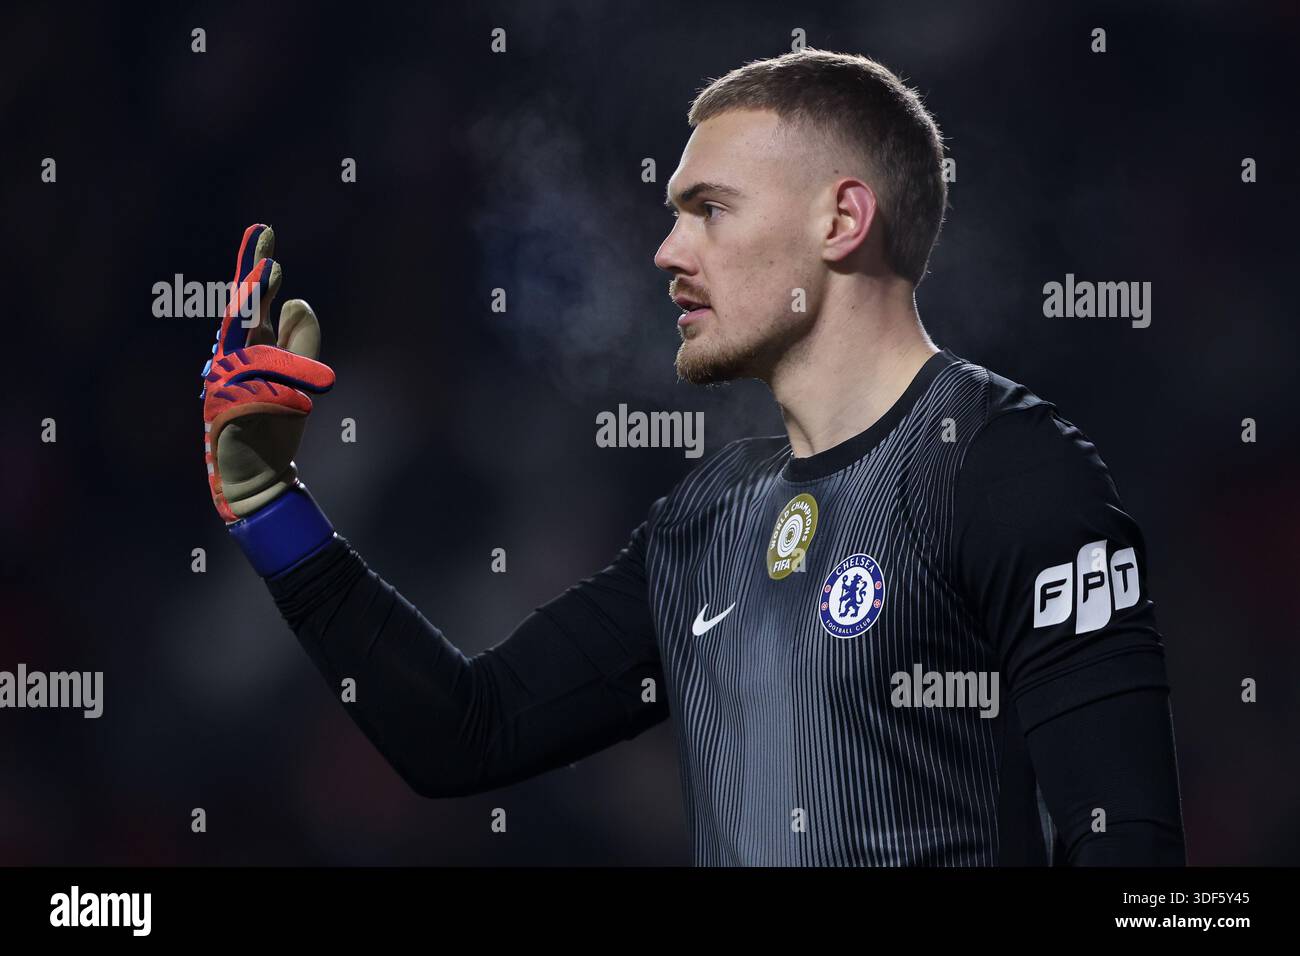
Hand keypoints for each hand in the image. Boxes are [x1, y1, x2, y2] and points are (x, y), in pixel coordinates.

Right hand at [201, 224, 334, 522]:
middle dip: (253, 280)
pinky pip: (256, 387)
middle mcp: (232, 359)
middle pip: (242, 313)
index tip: (266, 232)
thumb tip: (299, 301)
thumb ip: (301, 341)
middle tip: (265, 249)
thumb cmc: (274, 424)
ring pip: (251, 347)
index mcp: (250, 348)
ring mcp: (225, 383)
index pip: (256, 301)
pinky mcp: (228, 409)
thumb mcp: (299, 378)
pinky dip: (276, 384)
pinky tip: (294, 389)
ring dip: (268, 330)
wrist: (256, 474)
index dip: (260, 267)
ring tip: (285, 310)